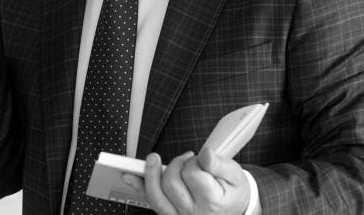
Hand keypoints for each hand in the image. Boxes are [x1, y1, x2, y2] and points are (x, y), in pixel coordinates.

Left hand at [126, 146, 249, 214]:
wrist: (235, 211)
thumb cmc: (233, 191)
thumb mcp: (235, 174)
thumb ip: (219, 163)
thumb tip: (204, 154)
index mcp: (211, 201)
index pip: (192, 174)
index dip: (195, 161)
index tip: (202, 159)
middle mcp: (193, 213)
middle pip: (171, 182)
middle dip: (177, 164)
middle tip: (189, 160)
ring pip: (156, 195)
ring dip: (151, 173)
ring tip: (153, 159)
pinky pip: (151, 203)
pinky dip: (139, 187)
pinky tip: (128, 176)